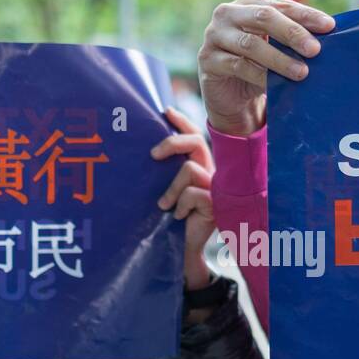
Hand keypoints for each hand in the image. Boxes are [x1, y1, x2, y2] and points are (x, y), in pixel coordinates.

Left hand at [152, 107, 216, 296]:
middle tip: (153, 155)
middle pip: (196, 143)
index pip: (195, 136)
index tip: (166, 111)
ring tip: (164, 205)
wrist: (184, 247)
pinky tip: (177, 216)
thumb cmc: (172, 218)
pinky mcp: (216, 203)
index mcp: (200, 165)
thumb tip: (143, 151)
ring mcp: (216, 187)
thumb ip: (164, 172)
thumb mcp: (167, 190)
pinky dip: (179, 205)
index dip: (183, 122)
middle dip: (172, 143)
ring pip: (189, 170)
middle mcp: (211, 172)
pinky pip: (192, 193)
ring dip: (171, 189)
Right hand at [197, 0, 334, 135]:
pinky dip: (259, 76)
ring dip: (279, 59)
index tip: (330, 26)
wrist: (229, 94)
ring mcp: (214, 36)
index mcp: (248, 3)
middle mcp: (228, 14)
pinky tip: (275, 85)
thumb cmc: (257, 65)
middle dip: (293, 33)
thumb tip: (330, 34)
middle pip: (264, 17)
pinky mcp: (207, 60)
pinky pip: (238, 66)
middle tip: (315, 50)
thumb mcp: (275, 47)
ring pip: (251, 44)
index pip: (281, 5)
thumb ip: (293, 37)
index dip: (306, 15)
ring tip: (302, 72)